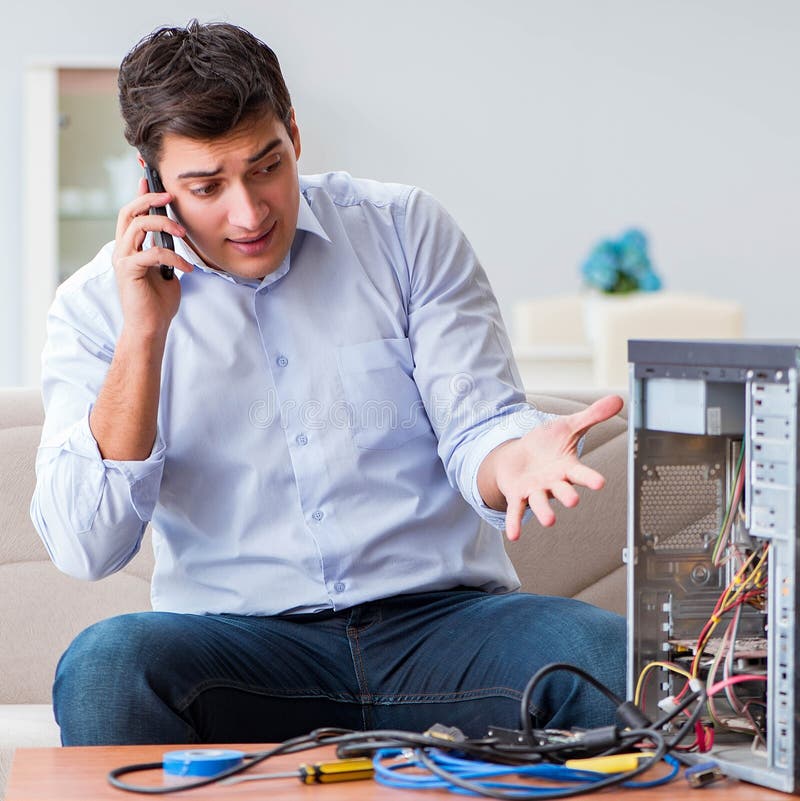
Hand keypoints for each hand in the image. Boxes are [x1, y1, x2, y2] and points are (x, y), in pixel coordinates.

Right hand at [111, 178, 194, 338]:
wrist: (151, 327)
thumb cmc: (158, 302)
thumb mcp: (167, 271)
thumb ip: (167, 252)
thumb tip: (175, 237)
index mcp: (131, 247)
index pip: (131, 214)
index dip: (140, 195)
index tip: (149, 179)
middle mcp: (123, 250)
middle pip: (128, 212)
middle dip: (148, 199)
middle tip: (169, 196)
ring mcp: (123, 259)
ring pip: (137, 226)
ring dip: (163, 224)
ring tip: (182, 234)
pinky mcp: (129, 271)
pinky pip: (151, 253)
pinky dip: (173, 257)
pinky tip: (186, 268)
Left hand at [480, 395, 623, 539]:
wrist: (519, 454)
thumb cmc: (547, 443)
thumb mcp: (568, 426)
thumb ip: (592, 416)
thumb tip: (618, 399)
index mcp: (567, 467)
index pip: (581, 473)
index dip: (590, 478)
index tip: (600, 483)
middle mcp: (553, 482)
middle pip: (562, 490)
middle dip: (566, 495)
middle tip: (572, 501)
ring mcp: (535, 490)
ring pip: (540, 502)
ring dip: (544, 511)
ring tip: (549, 521)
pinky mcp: (517, 495)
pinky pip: (516, 510)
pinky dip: (515, 522)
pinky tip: (513, 535)